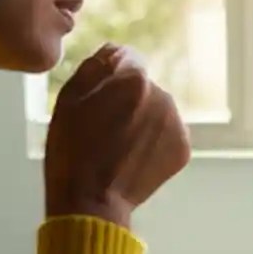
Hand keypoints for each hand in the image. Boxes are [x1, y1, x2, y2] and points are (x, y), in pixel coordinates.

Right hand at [43, 43, 190, 226]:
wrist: (91, 201)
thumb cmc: (72, 150)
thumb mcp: (69, 98)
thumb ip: (95, 65)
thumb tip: (113, 52)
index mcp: (134, 80)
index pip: (127, 58)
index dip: (110, 75)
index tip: (99, 98)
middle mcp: (163, 97)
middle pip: (144, 86)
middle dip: (128, 99)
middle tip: (105, 128)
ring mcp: (176, 125)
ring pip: (157, 110)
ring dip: (143, 120)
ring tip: (119, 146)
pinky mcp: (183, 149)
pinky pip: (167, 134)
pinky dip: (154, 142)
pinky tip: (134, 157)